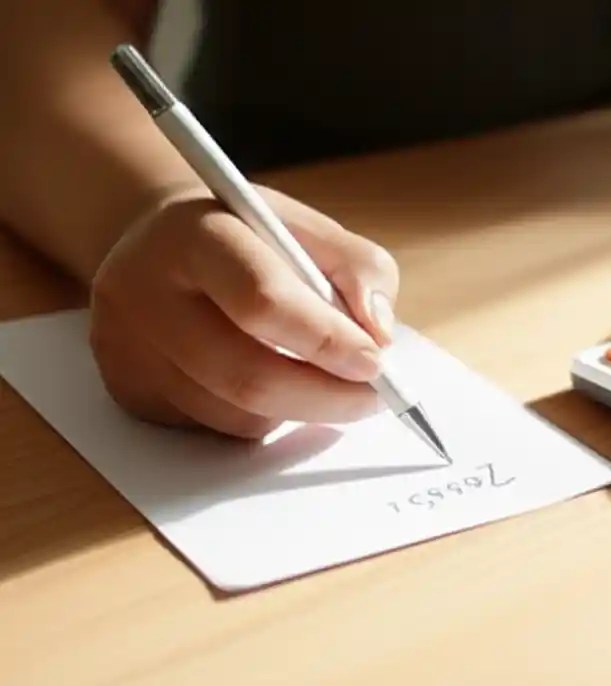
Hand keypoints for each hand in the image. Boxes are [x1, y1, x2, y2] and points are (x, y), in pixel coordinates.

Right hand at [89, 184, 399, 438]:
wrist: (159, 241)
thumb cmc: (250, 238)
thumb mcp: (309, 229)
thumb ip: (359, 269)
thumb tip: (378, 335)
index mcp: (195, 234)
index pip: (261, 299)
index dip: (326, 339)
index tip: (376, 362)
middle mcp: (145, 290)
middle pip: (246, 375)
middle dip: (326, 397)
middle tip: (373, 398)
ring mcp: (127, 346)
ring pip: (233, 413)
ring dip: (298, 410)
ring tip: (328, 385)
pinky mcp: (128, 389)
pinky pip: (213, 428)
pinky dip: (261, 418)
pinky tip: (274, 385)